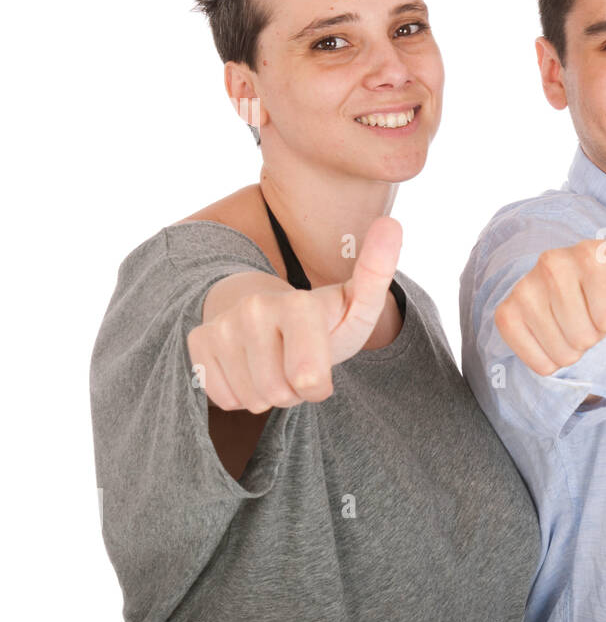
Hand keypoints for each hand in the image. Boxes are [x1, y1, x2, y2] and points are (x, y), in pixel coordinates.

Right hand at [187, 217, 402, 411]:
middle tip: (297, 363)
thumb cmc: (323, 319)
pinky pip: (224, 398)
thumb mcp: (357, 304)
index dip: (317, 386)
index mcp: (296, 304)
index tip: (322, 366)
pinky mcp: (198, 341)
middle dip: (294, 390)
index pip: (308, 378)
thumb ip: (377, 272)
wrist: (269, 313)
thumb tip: (393, 223)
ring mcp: (221, 325)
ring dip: (268, 392)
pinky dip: (241, 392)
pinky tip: (250, 365)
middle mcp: (253, 309)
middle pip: (279, 394)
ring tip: (276, 363)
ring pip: (251, 398)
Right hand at [494, 173, 605, 375]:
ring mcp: (525, 287)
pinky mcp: (506, 313)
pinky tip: (551, 332)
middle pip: (586, 337)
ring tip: (573, 321)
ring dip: (574, 346)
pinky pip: (539, 362)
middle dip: (595, 333)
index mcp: (591, 251)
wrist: (571, 292)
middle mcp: (552, 263)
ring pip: (563, 352)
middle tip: (591, 311)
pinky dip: (549, 358)